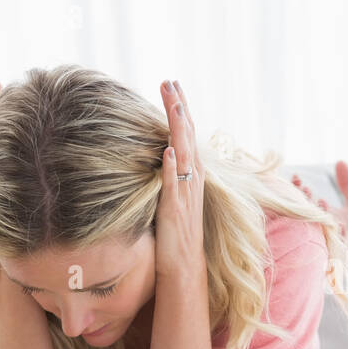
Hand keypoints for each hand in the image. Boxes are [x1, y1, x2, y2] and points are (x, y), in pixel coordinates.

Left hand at [154, 80, 206, 280]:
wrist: (183, 267)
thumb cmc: (174, 234)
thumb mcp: (171, 197)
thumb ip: (167, 174)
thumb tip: (155, 152)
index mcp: (191, 175)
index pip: (187, 135)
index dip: (181, 110)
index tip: (172, 85)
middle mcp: (192, 181)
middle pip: (187, 138)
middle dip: (179, 109)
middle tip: (170, 81)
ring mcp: (185, 195)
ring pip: (184, 156)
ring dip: (179, 131)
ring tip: (174, 107)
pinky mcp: (175, 211)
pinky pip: (174, 187)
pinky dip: (172, 169)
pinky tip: (167, 151)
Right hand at [290, 160, 347, 271]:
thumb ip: (347, 185)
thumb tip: (339, 161)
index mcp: (325, 216)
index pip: (308, 201)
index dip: (300, 190)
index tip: (297, 176)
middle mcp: (325, 228)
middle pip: (309, 214)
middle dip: (306, 202)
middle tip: (306, 189)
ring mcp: (332, 241)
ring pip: (321, 230)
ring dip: (320, 217)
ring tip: (322, 202)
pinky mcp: (344, 253)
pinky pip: (338, 245)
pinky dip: (340, 235)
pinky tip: (341, 225)